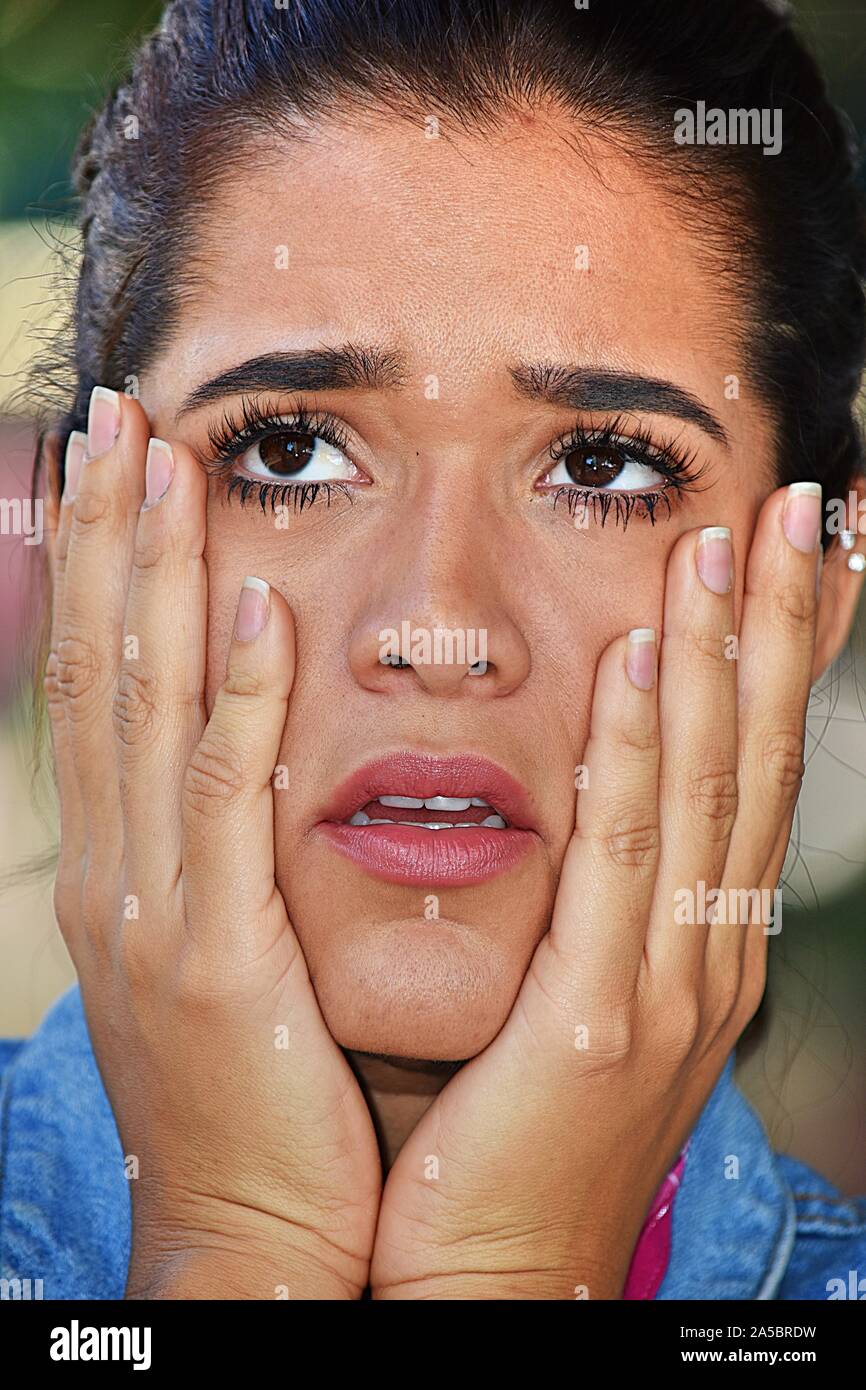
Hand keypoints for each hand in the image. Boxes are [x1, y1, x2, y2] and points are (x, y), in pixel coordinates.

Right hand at [45, 390, 380, 1298]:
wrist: (261, 1238)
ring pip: (143, 710)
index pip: (107, 684)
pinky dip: (226, 704)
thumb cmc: (268, 1093)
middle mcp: (120, 871)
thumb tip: (266, 747)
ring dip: (146, 577)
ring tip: (158, 460)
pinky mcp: (216, 962)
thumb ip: (238, 847)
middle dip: (102, 535)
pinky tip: (245, 610)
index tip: (118, 463)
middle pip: (102, 668)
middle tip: (116, 414)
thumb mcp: (233, 951)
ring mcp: (155, 913)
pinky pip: (220, 807)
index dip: (103, 567)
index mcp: (131, 867)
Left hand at [369, 487, 820, 1298]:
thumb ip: (595, 898)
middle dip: (782, 625)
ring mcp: (671, 986)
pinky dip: (638, 752)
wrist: (489, 1277)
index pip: (750, 768)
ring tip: (733, 542)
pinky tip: (639, 661)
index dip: (782, 657)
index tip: (796, 556)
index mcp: (700, 942)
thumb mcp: (578, 999)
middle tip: (798, 507)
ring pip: (707, 787)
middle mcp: (708, 951)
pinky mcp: (603, 1023)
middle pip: (755, 755)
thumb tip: (593, 792)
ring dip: (722, 655)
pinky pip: (626, 861)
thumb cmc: (515, 1133)